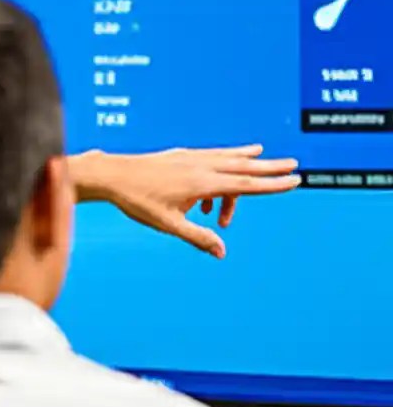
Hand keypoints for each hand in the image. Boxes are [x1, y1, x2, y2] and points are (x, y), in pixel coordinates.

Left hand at [71, 145, 300, 258]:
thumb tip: (222, 252)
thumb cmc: (138, 201)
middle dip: (269, 166)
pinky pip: (211, 155)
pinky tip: (224, 167)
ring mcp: (190, 157)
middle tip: (294, 164)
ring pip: (227, 157)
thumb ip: (198, 236)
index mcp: (202, 183)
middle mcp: (200, 166)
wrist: (112, 175)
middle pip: (243, 166)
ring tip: (262, 157)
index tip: (295, 180)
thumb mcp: (168, 224)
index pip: (246, 185)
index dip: (272, 184)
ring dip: (246, 160)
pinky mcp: (180, 155)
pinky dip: (224, 158)